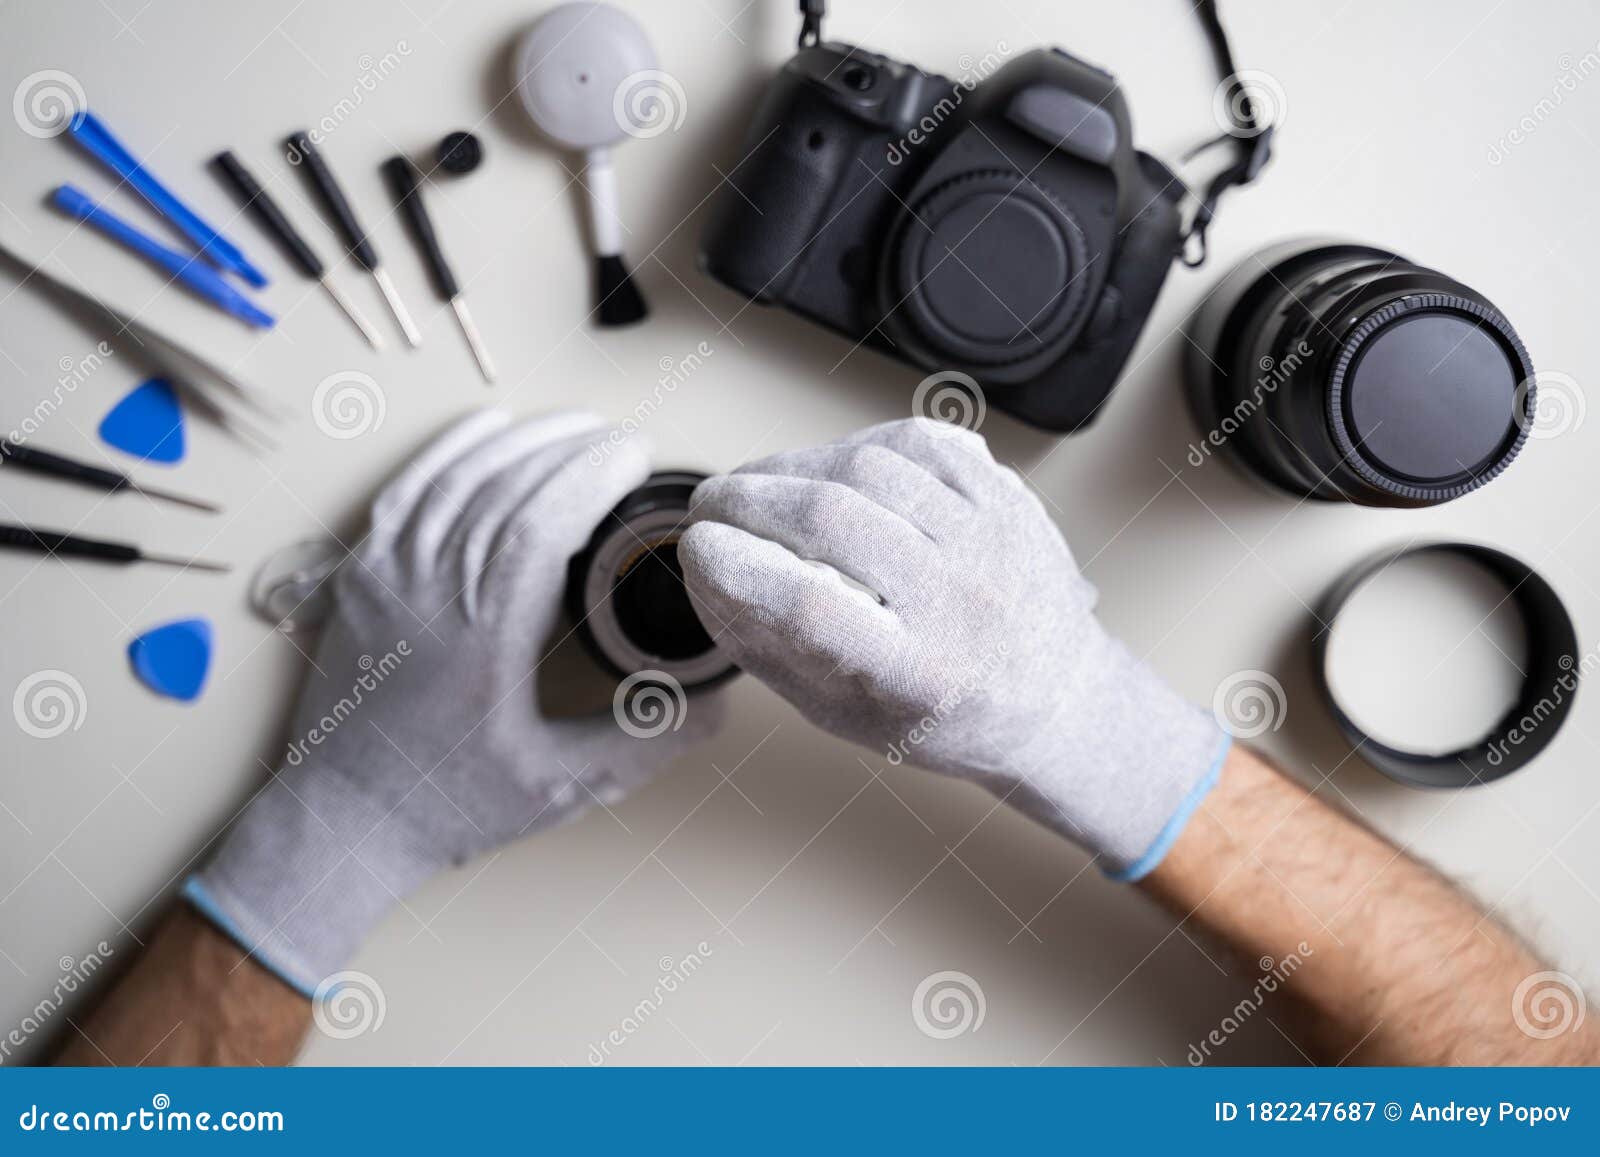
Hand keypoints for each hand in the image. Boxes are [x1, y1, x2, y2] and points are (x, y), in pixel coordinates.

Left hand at [186, 410, 721, 994]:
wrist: (342, 819)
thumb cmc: (449, 803)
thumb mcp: (562, 785)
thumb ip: (644, 740)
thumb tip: (717, 699)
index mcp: (484, 634)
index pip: (541, 517)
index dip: (593, 471)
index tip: (636, 455)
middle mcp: (430, 590)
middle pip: (507, 483)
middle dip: (572, 446)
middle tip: (622, 440)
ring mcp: (387, 575)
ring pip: (458, 475)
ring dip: (522, 439)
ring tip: (575, 427)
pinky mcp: (360, 575)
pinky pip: (408, 488)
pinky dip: (452, 449)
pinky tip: (489, 428)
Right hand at [679, 418, 1226, 877]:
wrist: (1059, 698)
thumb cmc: (946, 717)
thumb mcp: (846, 715)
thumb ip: (769, 648)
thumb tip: (700, 572)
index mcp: (920, 674)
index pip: (807, 604)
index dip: (732, 565)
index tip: (695, 550)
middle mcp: (963, 599)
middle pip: (831, 517)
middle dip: (746, 500)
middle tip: (709, 507)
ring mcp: (990, 537)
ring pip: (867, 465)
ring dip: (791, 466)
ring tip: (759, 487)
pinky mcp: (1005, 494)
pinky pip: (916, 440)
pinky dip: (855, 445)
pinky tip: (829, 469)